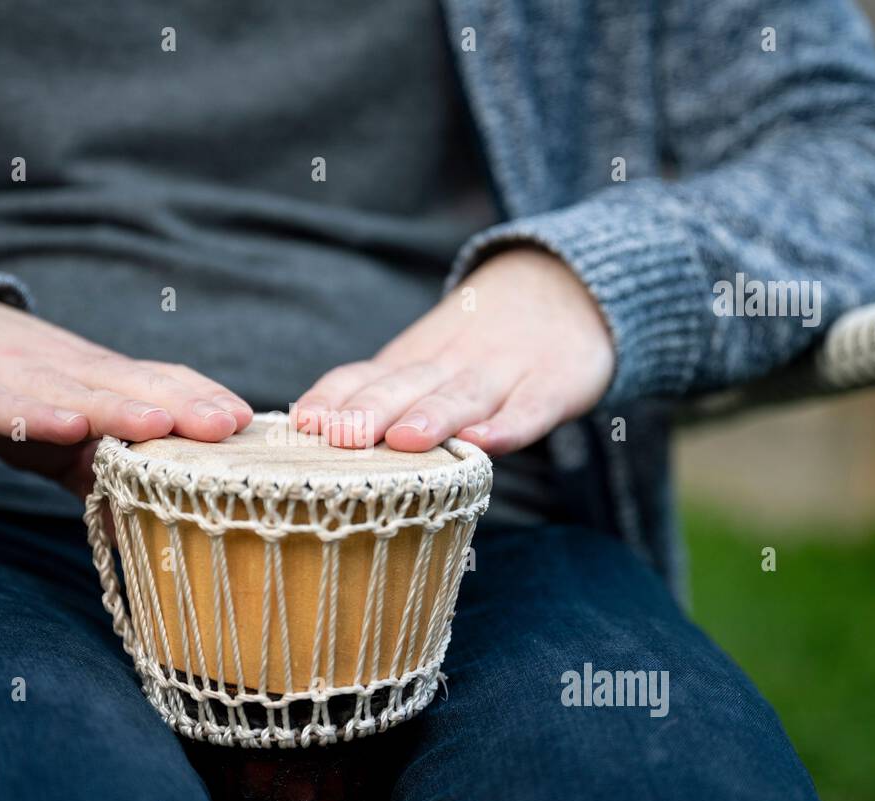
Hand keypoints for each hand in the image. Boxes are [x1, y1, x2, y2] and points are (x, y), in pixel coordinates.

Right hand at [0, 298, 252, 495]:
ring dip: (120, 408)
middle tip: (227, 424)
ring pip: (76, 392)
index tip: (249, 421)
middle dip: (181, 402)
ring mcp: (17, 376)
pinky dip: (33, 414)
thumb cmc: (1, 393)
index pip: (159, 381)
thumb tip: (144, 526)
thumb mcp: (57, 436)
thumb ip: (98, 473)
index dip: (201, 396)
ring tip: (161, 425)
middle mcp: (67, 371)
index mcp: (96, 380)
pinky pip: (4, 404)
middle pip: (131, 383)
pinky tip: (64, 427)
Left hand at [293, 248, 613, 454]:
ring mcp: (506, 373)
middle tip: (340, 437)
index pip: (366, 375)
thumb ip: (383, 390)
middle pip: (408, 386)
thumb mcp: (430, 357)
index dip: (335, 398)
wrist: (571, 283)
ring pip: (464, 396)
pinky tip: (483, 443)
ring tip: (404, 439)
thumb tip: (308, 429)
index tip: (303, 424)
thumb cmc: (483, 341)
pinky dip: (509, 425)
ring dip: (434, 417)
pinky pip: (530, 408)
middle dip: (371, 411)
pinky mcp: (555, 384)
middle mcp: (454, 363)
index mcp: (417, 360)